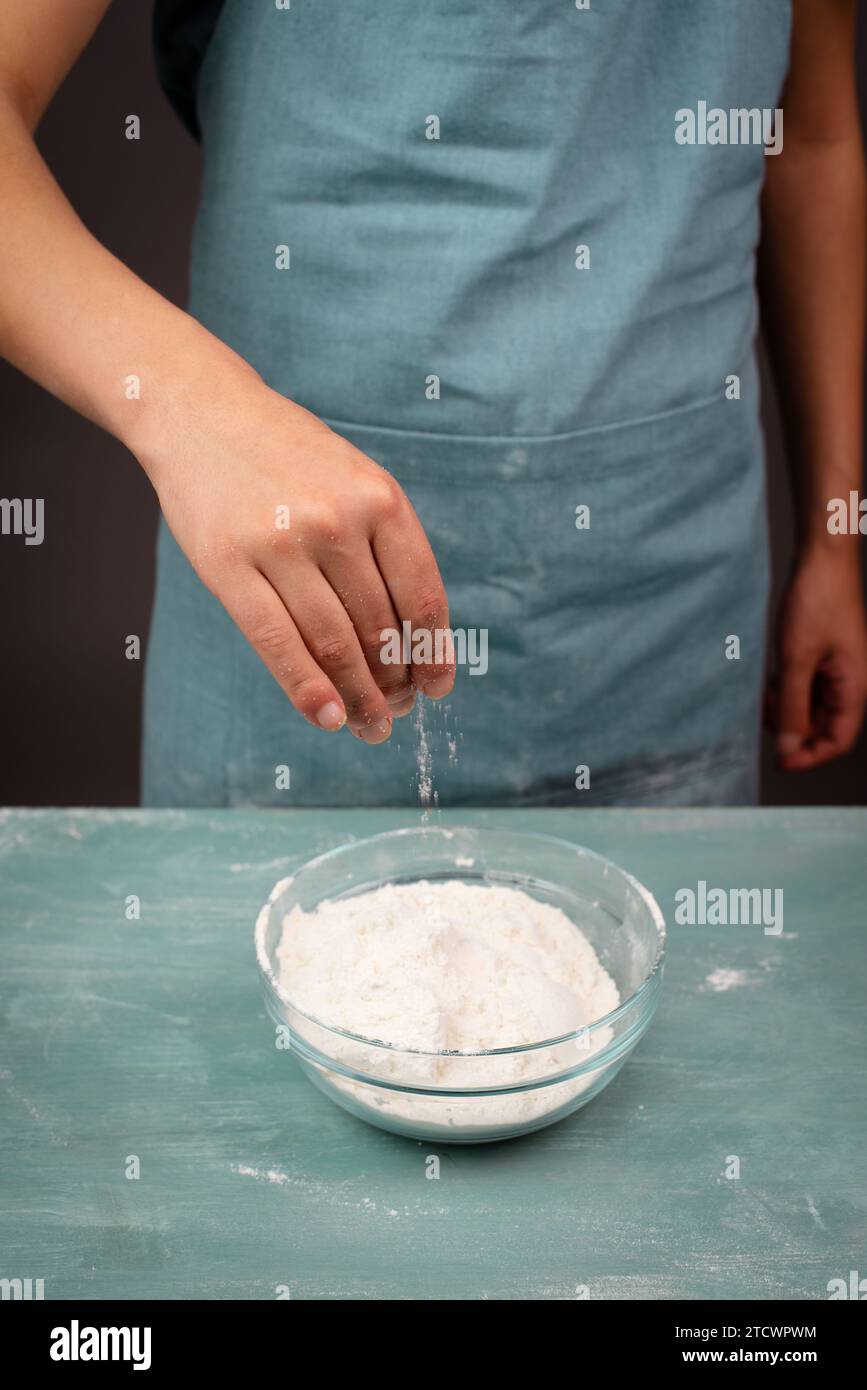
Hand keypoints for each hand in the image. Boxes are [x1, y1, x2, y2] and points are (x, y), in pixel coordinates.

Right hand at [135, 365, 454, 741]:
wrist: (203, 413)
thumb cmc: (288, 457)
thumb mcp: (354, 480)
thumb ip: (384, 546)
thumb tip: (414, 639)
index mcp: (380, 498)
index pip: (422, 595)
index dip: (433, 653)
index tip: (436, 688)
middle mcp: (337, 520)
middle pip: (380, 628)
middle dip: (394, 683)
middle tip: (395, 713)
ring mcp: (282, 543)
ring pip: (335, 643)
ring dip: (359, 697)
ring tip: (369, 725)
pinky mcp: (229, 566)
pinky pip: (278, 642)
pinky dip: (308, 689)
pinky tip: (329, 717)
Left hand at [767, 549, 866, 770]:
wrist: (822, 558)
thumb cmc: (817, 600)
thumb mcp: (797, 659)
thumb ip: (793, 707)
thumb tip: (789, 747)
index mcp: (854, 688)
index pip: (837, 741)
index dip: (809, 757)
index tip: (779, 761)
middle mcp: (850, 682)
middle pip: (823, 726)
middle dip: (792, 729)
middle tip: (764, 719)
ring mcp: (838, 669)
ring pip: (811, 707)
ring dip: (787, 709)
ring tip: (764, 696)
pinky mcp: (824, 656)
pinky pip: (806, 686)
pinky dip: (787, 690)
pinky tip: (769, 682)